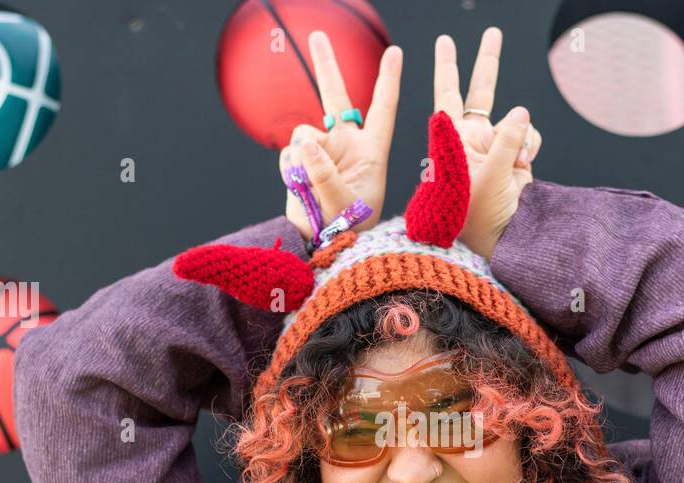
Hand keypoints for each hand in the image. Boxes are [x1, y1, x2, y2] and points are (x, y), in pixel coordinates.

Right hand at [280, 32, 402, 245]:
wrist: (327, 247)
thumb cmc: (351, 229)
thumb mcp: (346, 204)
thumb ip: (325, 174)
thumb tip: (305, 143)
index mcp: (371, 151)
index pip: (382, 109)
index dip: (388, 81)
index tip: (395, 52)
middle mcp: (346, 145)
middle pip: (335, 97)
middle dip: (325, 65)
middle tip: (317, 34)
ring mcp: (321, 152)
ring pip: (302, 135)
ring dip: (302, 160)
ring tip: (312, 189)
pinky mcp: (300, 163)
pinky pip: (288, 155)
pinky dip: (290, 172)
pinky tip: (300, 190)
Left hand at [433, 28, 540, 260]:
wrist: (499, 238)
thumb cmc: (476, 215)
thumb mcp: (487, 176)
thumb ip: (507, 140)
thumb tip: (521, 111)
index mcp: (453, 141)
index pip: (447, 96)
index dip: (447, 68)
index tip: (445, 42)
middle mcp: (472, 140)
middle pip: (480, 92)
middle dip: (487, 63)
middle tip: (493, 32)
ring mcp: (495, 147)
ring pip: (515, 120)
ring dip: (522, 133)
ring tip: (519, 161)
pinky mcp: (516, 155)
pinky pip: (529, 135)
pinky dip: (531, 144)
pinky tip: (526, 162)